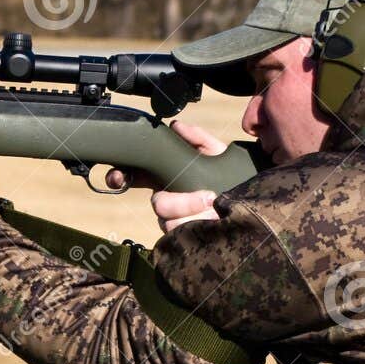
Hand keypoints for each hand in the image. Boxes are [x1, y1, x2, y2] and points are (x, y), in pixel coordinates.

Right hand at [105, 120, 226, 234]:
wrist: (246, 200)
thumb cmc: (229, 175)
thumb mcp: (216, 152)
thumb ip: (197, 137)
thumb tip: (176, 126)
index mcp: (166, 176)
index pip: (132, 176)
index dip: (120, 177)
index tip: (118, 177)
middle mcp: (166, 198)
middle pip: (157, 204)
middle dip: (179, 202)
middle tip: (207, 197)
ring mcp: (173, 220)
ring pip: (168, 222)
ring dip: (194, 214)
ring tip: (217, 206)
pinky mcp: (183, 237)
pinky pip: (179, 236)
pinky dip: (197, 226)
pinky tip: (214, 220)